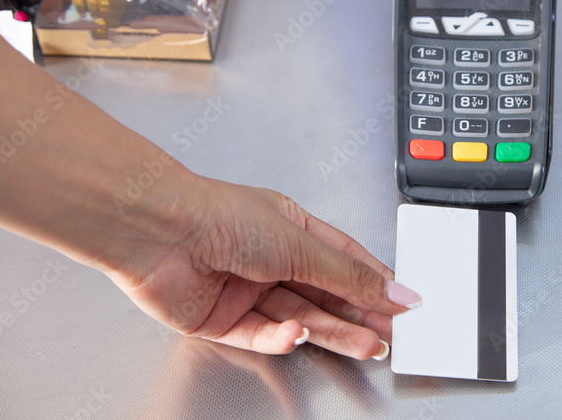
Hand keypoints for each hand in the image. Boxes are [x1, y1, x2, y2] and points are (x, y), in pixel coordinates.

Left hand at [103, 177, 421, 359]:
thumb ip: (349, 274)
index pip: (344, 260)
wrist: (157, 230)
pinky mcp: (219, 319)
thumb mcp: (300, 244)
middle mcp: (267, 259)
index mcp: (290, 228)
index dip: (374, 283)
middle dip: (359, 316)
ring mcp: (243, 290)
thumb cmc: (221, 216)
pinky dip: (280, 338)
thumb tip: (394, 289)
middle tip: (389, 336)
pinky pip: (259, 335)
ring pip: (298, 319)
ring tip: (365, 346)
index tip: (404, 304)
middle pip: (325, 295)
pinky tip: (299, 336)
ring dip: (331, 332)